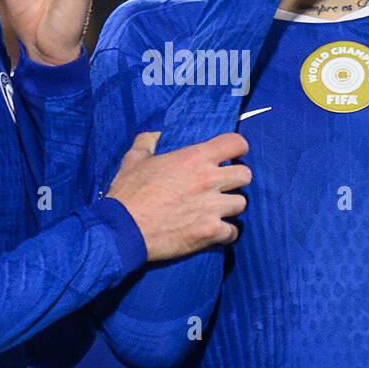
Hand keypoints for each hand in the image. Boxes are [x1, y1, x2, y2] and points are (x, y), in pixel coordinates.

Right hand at [106, 132, 251, 260]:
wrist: (122, 229)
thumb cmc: (128, 193)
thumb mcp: (134, 160)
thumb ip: (147, 142)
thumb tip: (154, 134)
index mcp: (194, 158)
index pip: (236, 143)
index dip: (237, 148)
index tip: (232, 155)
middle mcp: (208, 180)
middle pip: (246, 174)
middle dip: (236, 179)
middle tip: (223, 185)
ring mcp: (212, 207)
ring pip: (242, 204)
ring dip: (231, 206)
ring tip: (218, 209)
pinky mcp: (210, 232)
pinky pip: (233, 232)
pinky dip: (226, 233)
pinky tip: (215, 231)